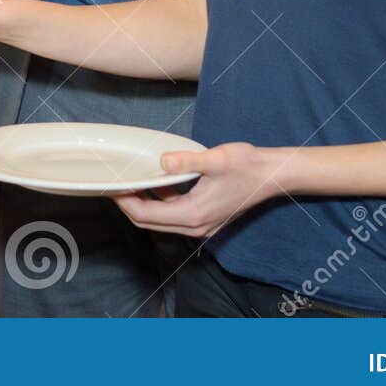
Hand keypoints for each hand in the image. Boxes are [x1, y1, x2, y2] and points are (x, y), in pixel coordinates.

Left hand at [112, 143, 291, 237]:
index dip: (124, 202)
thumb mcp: (215, 159)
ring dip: (144, 204)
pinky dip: (161, 202)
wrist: (273, 175)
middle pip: (150, 222)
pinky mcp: (207, 218)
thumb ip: (186, 161)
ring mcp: (202, 225)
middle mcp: (195, 226)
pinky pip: (175, 215)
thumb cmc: (247, 166)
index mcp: (193, 214)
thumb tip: (161, 161)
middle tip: (114, 184)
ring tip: (130, 182)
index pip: (145, 216)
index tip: (111, 186)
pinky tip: (158, 182)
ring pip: (161, 220)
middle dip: (129, 205)